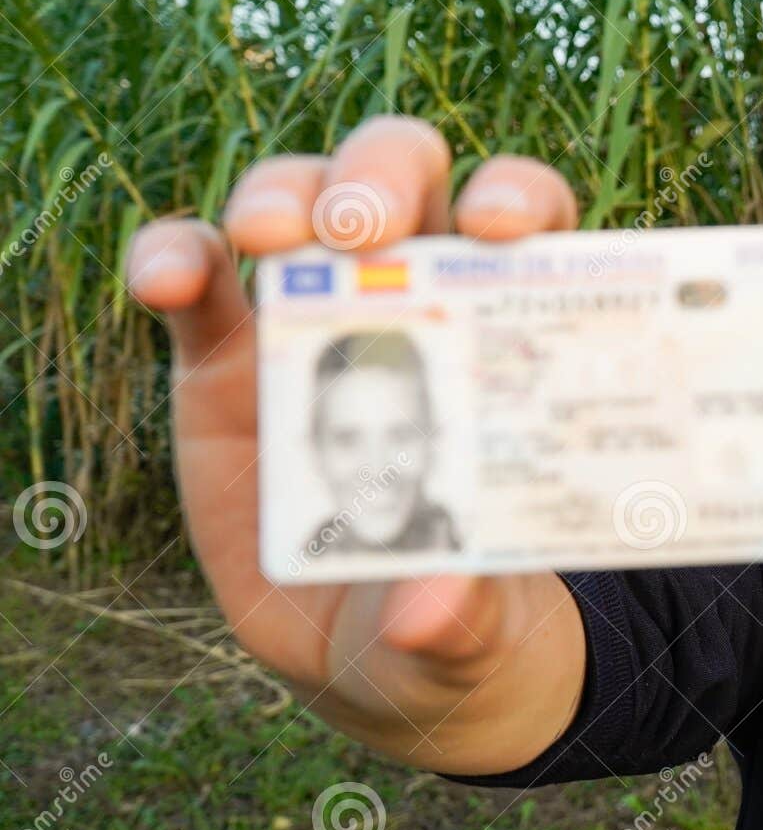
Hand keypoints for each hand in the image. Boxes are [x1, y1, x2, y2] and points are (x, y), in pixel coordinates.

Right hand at [125, 116, 587, 773]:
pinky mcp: (224, 361)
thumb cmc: (465, 619)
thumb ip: (466, 618)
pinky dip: (175, 257)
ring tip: (270, 235)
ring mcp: (316, 323)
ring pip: (299, 201)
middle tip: (366, 231)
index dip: (518, 198)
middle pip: (406, 181)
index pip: (529, 223)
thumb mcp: (479, 633)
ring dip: (284, 194)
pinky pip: (194, 277)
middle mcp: (415, 305)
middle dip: (383, 177)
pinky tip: (166, 280)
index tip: (501, 228)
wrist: (382, 652)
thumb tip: (431, 607)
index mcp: (506, 337)